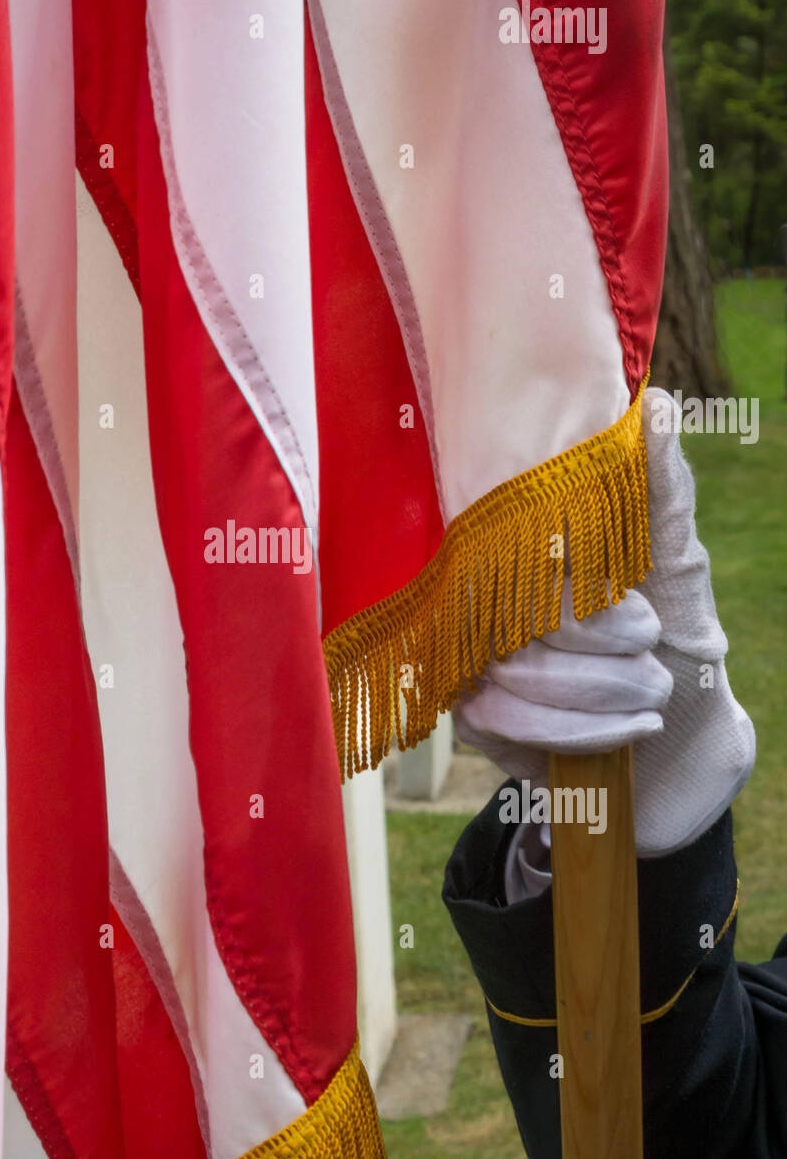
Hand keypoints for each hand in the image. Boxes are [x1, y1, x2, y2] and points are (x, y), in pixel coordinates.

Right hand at [454, 386, 754, 861]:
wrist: (684, 749)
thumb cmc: (681, 643)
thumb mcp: (677, 566)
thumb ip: (659, 494)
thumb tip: (656, 408)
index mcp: (537, 549)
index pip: (519, 545)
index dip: (582, 591)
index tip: (645, 616)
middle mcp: (496, 594)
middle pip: (513, 613)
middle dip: (598, 650)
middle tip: (654, 659)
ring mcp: (478, 653)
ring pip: (508, 668)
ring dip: (594, 693)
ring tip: (650, 698)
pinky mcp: (474, 714)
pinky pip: (502, 718)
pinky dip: (575, 729)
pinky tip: (626, 729)